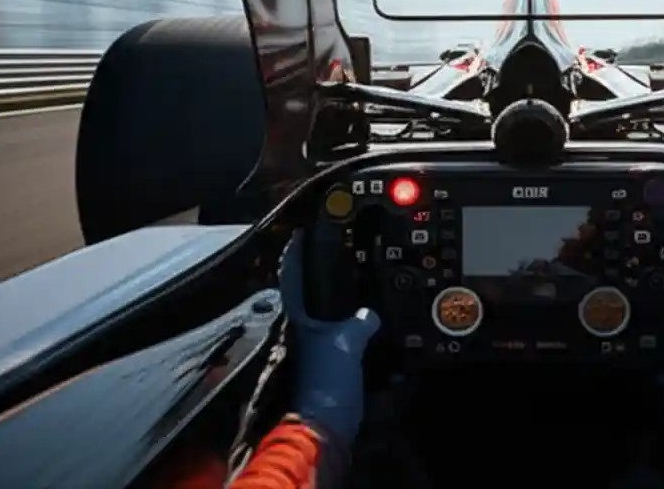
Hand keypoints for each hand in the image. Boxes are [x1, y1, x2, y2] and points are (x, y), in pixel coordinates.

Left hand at [280, 231, 380, 443]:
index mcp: (299, 321)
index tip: (300, 234)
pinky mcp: (332, 368)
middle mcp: (302, 333)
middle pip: (309, 296)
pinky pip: (344, 337)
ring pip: (327, 316)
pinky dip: (355, 327)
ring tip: (360, 283)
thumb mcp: (347, 344)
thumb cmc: (327, 383)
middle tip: (340, 254)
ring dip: (341, 300)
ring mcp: (316, 351)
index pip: (292, 279)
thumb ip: (360, 322)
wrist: (326, 429)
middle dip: (320, 276)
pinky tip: (371, 323)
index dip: (294, 255)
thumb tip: (369, 314)